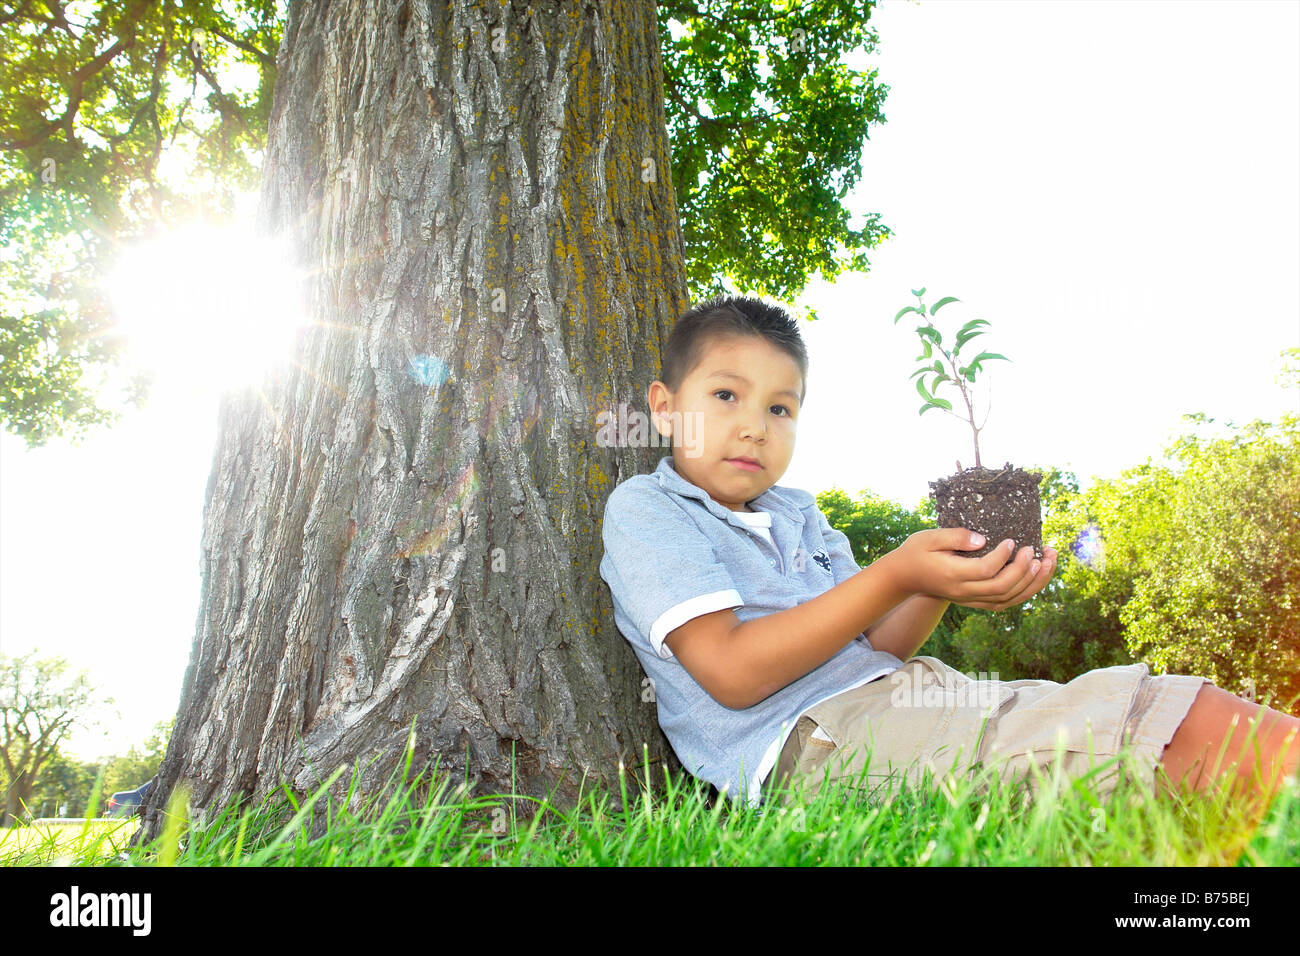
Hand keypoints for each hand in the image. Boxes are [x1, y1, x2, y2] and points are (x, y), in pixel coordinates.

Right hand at [884, 528, 1057, 611]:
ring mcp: (970, 600)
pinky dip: (1025, 591)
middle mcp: (963, 592)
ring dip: (1033, 583)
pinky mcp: (976, 601)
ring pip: (1008, 599)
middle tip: (1037, 550)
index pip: (985, 570)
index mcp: (952, 575)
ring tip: (1049, 561)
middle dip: (1025, 570)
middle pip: (1002, 588)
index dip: (1003, 557)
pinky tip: (1038, 575)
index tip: (1013, 540)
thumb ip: (954, 535)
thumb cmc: (916, 552)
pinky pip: (1005, 602)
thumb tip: (981, 538)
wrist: (905, 577)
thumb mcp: (928, 537)